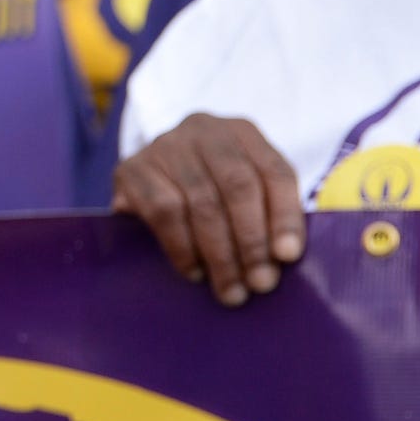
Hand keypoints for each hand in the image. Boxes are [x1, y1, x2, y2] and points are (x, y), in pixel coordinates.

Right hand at [111, 113, 305, 305]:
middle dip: (252, 241)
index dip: (284, 215)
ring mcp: (164, 146)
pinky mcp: (131, 168)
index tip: (288, 256)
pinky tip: (195, 271)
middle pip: (238, 186)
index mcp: (242, 131)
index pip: (274, 171)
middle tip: (260, 283)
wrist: (148, 178)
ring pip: (202, 203)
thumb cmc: (207, 190)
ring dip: (220, 254)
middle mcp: (203, 131)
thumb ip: (265, 211)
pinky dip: (183, 248)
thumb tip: (283, 257)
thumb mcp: (244, 189)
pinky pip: (163, 213)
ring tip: (231, 289)